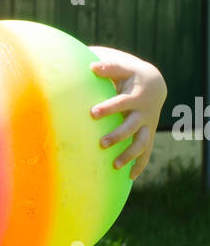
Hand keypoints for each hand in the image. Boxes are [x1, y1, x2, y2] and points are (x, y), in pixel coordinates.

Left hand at [87, 46, 167, 181]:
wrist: (154, 85)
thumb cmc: (131, 75)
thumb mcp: (123, 68)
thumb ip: (108, 67)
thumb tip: (91, 67)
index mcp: (135, 96)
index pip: (122, 103)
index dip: (109, 108)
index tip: (93, 113)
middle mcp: (144, 113)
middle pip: (132, 126)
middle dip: (118, 136)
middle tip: (101, 143)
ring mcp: (147, 126)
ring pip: (141, 143)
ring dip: (129, 154)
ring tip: (114, 165)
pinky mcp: (148, 135)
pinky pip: (146, 153)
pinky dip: (140, 165)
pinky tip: (130, 177)